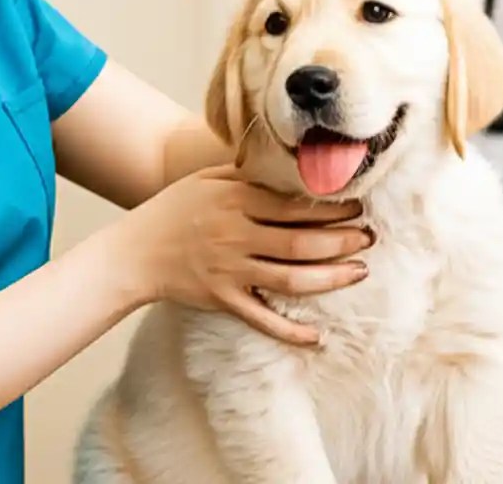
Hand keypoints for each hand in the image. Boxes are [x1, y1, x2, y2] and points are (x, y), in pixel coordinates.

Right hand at [114, 164, 372, 344]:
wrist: (133, 252)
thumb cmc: (172, 210)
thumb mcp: (205, 180)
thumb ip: (245, 172)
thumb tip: (286, 164)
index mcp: (234, 200)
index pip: (293, 205)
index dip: (330, 208)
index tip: (358, 207)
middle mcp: (235, 234)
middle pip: (300, 241)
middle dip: (341, 240)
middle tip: (369, 239)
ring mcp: (229, 270)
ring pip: (290, 279)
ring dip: (330, 277)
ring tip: (358, 272)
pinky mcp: (222, 299)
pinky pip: (262, 319)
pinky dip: (290, 331)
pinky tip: (317, 337)